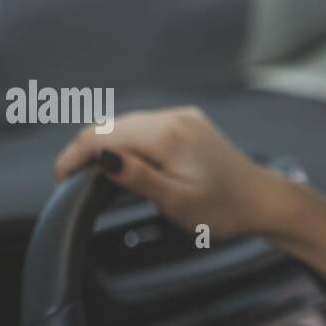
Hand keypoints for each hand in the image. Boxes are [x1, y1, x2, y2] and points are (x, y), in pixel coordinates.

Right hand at [53, 105, 290, 239]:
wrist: (263, 201)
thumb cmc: (224, 208)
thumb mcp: (176, 201)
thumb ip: (136, 177)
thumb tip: (101, 157)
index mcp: (166, 136)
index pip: (102, 135)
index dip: (74, 155)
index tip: (61, 177)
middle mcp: (173, 117)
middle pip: (112, 125)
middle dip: (87, 149)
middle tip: (72, 178)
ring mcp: (183, 117)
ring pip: (128, 124)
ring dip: (108, 144)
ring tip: (95, 173)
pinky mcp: (190, 122)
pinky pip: (148, 125)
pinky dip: (130, 140)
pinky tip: (127, 160)